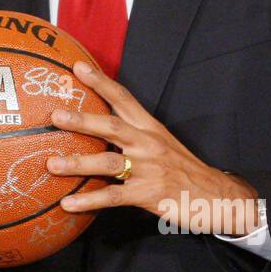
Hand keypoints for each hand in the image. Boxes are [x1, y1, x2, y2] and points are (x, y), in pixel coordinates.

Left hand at [50, 59, 260, 235]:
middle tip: (56, 115)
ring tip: (53, 164)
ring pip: (109, 162)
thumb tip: (98, 126)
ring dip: (79, 163)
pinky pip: (114, 197)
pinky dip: (90, 200)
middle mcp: (149, 144)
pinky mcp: (148, 195)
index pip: (124, 99)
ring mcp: (149, 170)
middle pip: (112, 127)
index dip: (100, 82)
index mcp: (151, 128)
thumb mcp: (162, 143)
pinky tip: (69, 203)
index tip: (77, 68)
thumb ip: (134, 134)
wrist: (217, 196)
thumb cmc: (183, 169)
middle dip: (83, 120)